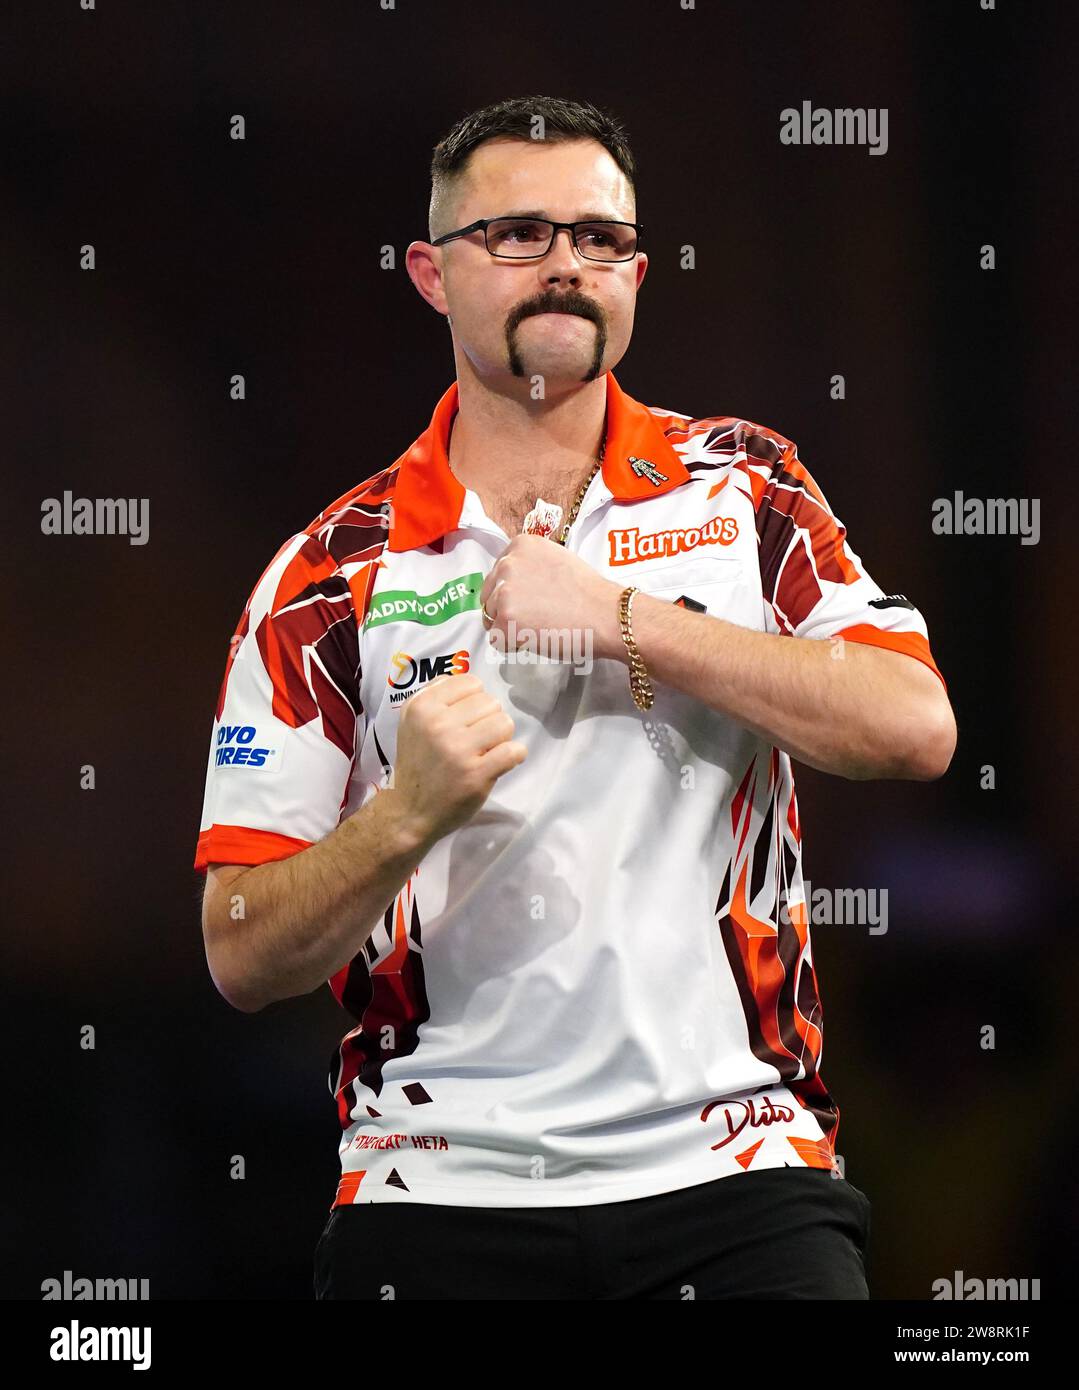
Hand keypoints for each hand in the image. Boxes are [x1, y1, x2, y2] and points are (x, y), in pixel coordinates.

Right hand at [392, 673, 526, 842]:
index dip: (475, 702)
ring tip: (485, 752)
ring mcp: (457, 750)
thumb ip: (437, 695)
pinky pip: (514, 751)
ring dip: (501, 738)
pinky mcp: (475, 774)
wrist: (409, 811)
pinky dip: (514, 756)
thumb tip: (473, 684)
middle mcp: (437, 724)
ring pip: (505, 723)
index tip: (465, 721)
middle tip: (475, 741)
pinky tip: (499, 763)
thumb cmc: (417, 763)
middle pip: (491, 703)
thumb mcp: (413, 721)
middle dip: (488, 721)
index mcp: (422, 706)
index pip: (471, 683)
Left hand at [479, 534, 623, 662]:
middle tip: (536, 617)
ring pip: (491, 618)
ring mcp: (505, 592)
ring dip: (510, 627)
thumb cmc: (588, 592)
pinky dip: (512, 644)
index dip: (512, 592)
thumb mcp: (556, 559)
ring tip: (540, 626)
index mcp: (520, 545)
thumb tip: (515, 583)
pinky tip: (535, 638)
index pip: (497, 573)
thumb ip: (530, 565)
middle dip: (506, 609)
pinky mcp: (506, 620)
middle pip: (489, 595)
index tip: (531, 600)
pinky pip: (496, 639)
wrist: (605, 615)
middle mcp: (508, 563)